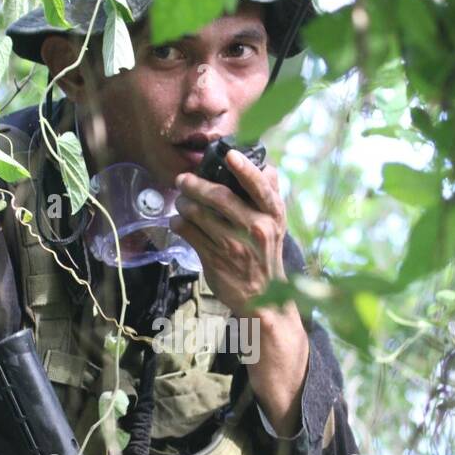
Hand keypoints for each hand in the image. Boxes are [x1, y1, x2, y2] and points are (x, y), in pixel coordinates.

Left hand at [170, 149, 287, 317]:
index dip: (245, 169)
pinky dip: (178, 223)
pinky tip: (179, 222)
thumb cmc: (266, 256)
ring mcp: (234, 244)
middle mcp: (256, 228)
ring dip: (183, 203)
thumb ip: (270, 196)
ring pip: (198, 213)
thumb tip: (266, 164)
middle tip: (182, 180)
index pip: (260, 187)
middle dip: (195, 184)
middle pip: (220, 196)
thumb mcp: (276, 227)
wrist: (263, 300)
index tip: (230, 154)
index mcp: (273, 216)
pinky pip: (188, 232)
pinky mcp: (215, 258)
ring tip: (181, 202)